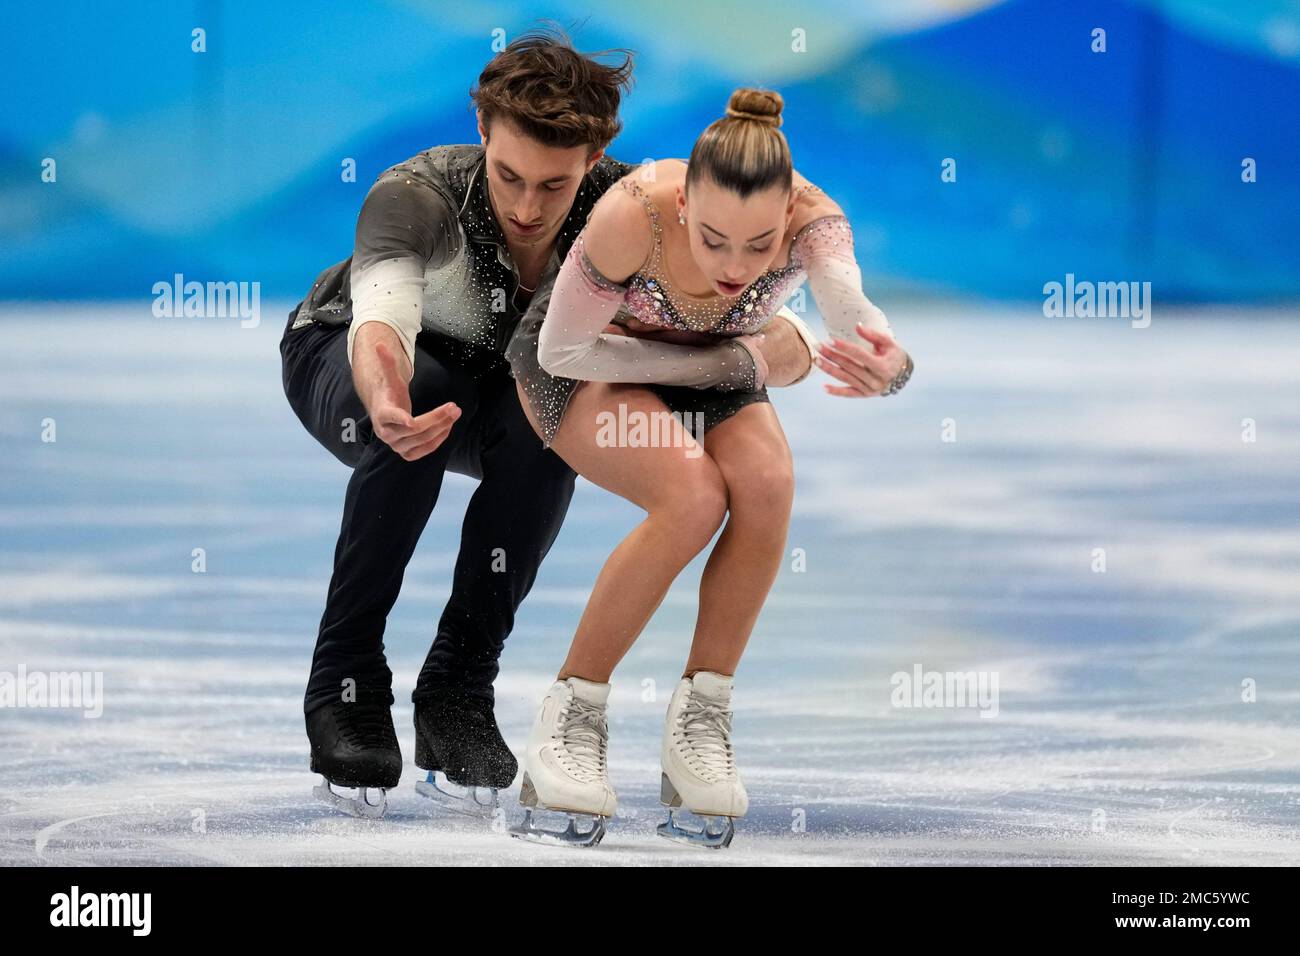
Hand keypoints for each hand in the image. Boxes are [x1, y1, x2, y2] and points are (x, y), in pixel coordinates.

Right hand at [367, 340, 460, 460]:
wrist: (386, 415)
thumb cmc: (390, 395)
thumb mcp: (391, 379)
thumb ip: (388, 363)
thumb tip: (379, 344)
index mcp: (381, 414)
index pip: (390, 417)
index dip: (400, 419)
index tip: (411, 420)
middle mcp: (386, 434)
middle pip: (414, 429)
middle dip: (436, 417)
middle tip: (453, 406)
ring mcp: (396, 446)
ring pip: (422, 440)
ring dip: (441, 427)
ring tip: (454, 413)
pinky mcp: (406, 453)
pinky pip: (425, 450)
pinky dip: (438, 440)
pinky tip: (448, 427)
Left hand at [814, 324, 906, 396]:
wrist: (902, 374)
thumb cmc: (894, 355)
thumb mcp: (888, 343)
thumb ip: (873, 335)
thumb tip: (857, 326)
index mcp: (882, 366)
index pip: (859, 354)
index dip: (843, 346)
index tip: (830, 339)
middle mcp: (876, 380)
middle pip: (849, 366)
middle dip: (832, 355)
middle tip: (818, 346)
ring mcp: (870, 389)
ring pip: (846, 378)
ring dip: (829, 369)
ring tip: (816, 360)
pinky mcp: (865, 395)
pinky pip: (849, 394)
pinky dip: (836, 392)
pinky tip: (824, 387)